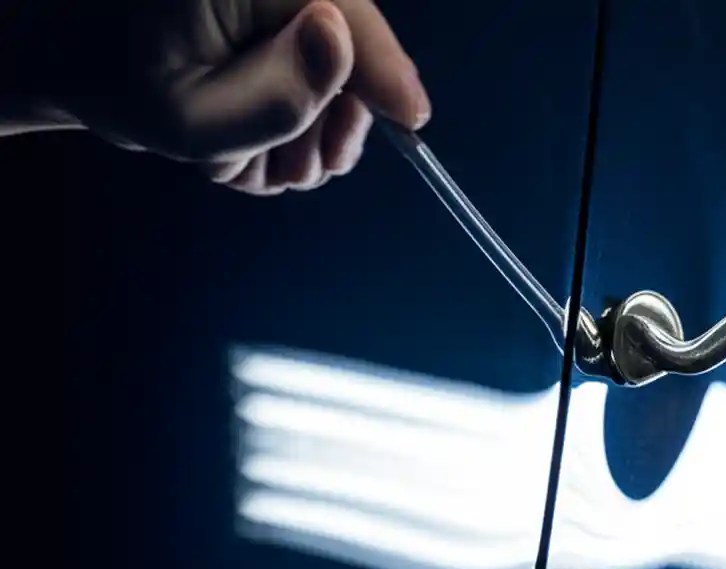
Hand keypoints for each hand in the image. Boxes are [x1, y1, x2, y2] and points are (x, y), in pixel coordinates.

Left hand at [0, 0, 430, 193]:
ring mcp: (285, 14)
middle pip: (352, 62)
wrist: (82, 66)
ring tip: (246, 156)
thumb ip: (276, 93)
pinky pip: (315, 91)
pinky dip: (285, 130)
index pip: (348, 18)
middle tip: (289, 165)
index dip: (386, 74)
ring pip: (336, 88)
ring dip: (297, 139)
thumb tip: (339, 39)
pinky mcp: (286, 38)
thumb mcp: (192, 115)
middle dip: (323, 124)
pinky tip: (248, 143)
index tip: (412, 119)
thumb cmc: (121, 84)